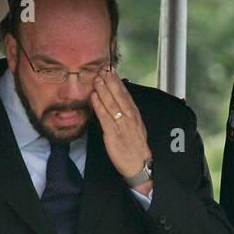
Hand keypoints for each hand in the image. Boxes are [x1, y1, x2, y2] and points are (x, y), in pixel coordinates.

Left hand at [91, 70, 152, 191]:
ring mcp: (122, 125)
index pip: (126, 94)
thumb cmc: (136, 148)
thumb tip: (119, 101)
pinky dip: (99, 105)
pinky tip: (93, 97)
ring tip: (96, 78)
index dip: (118, 81)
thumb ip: (128, 114)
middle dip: (110, 81)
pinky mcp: (113, 134)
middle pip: (119, 95)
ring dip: (103, 89)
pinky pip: (105, 117)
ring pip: (111, 103)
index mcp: (135, 115)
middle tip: (102, 68)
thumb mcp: (136, 127)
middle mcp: (129, 118)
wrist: (139, 165)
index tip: (111, 69)